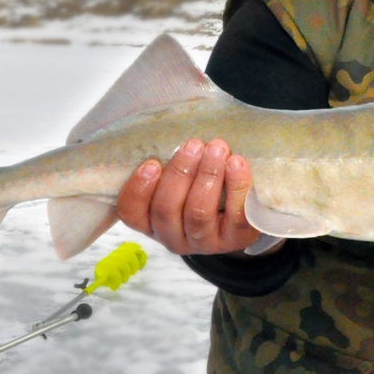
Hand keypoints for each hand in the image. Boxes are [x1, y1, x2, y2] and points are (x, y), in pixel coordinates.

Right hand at [117, 138, 270, 255]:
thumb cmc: (201, 187)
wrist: (242, 213)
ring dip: (207, 176)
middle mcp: (173, 237)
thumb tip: (168, 130)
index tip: (152, 163)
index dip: (138, 189)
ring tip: (217, 149)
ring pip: (198, 213)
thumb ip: (169, 163)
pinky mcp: (235, 240)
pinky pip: (235, 217)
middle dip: (180, 173)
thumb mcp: (179, 179)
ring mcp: (204, 243)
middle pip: (167, 210)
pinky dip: (236, 188)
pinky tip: (237, 163)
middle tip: (194, 145)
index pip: (131, 213)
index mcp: (151, 222)